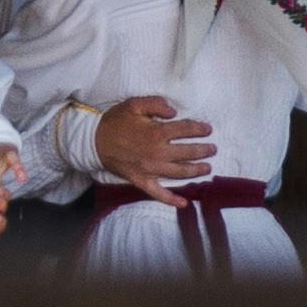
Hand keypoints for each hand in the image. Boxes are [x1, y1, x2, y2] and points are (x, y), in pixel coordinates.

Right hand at [96, 95, 214, 192]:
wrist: (93, 141)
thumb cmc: (114, 122)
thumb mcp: (133, 104)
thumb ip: (155, 103)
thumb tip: (174, 111)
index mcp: (157, 133)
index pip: (185, 130)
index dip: (199, 129)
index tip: (207, 129)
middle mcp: (158, 153)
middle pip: (188, 152)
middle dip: (203, 150)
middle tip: (213, 149)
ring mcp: (151, 169)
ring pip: (180, 172)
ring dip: (196, 170)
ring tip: (207, 168)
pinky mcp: (142, 181)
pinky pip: (159, 193)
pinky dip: (172, 200)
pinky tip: (185, 203)